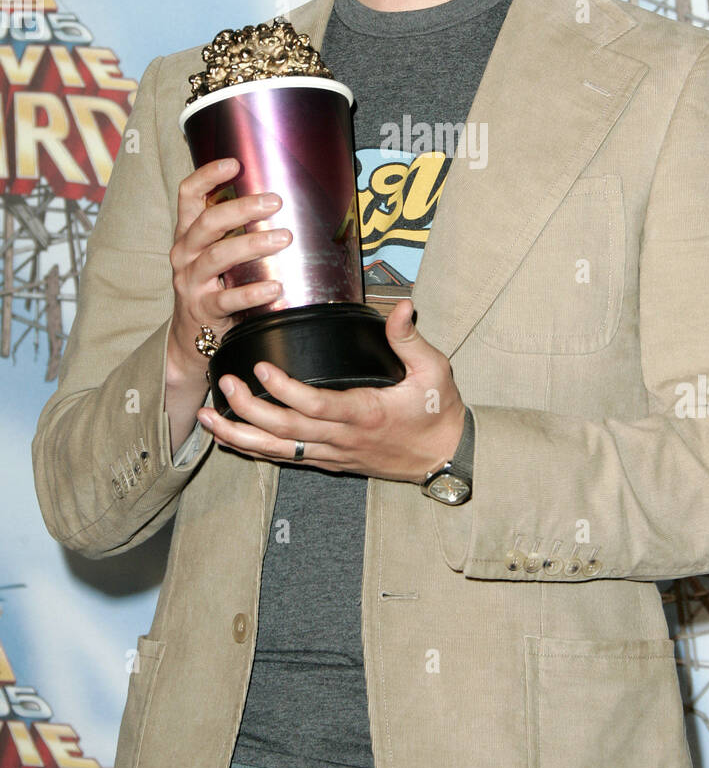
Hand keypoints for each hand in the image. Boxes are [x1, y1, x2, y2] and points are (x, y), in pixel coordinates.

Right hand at [166, 157, 291, 383]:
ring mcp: (191, 282)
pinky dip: (253, 292)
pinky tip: (275, 286)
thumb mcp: (214, 249)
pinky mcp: (203, 309)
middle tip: (275, 202)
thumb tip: (277, 196)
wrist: (191, 333)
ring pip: (218, 257)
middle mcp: (184, 253)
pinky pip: (228, 299)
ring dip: (253, 245)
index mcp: (187, 232)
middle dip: (242, 209)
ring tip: (283, 238)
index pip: (188, 195)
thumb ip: (233, 227)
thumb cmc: (212, 281)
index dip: (207, 176)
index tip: (234, 163)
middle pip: (208, 223)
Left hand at [196, 299, 466, 483]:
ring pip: (277, 451)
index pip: (317, 406)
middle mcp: (342, 438)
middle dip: (249, 410)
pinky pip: (283, 459)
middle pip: (286, 431)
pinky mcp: (328, 461)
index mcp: (365, 413)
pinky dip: (253, 449)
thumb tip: (402, 306)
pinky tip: (228, 437)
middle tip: (223, 383)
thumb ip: (410, 340)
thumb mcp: (434, 371)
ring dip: (239, 436)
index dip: (286, 390)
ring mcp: (332, 453)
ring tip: (207, 417)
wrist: (443, 457)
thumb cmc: (437, 412)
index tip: (261, 368)